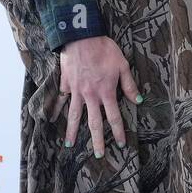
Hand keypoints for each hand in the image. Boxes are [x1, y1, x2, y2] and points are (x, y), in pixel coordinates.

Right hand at [55, 36, 137, 156]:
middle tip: (99, 155)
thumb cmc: (104, 49)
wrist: (82, 37)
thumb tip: (137, 100)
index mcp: (106, 92)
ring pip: (74, 115)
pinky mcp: (65, 84)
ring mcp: (75, 91)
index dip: (117, 131)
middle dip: (97, 140)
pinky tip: (54, 120)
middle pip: (93, 123)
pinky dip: (56, 110)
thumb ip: (128, 85)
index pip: (113, 117)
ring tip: (70, 145)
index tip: (120, 144)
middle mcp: (90, 96)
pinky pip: (61, 100)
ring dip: (72, 132)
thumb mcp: (122, 65)